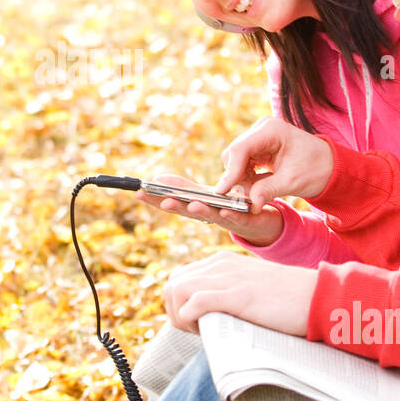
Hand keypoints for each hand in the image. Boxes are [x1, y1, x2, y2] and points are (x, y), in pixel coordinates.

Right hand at [135, 173, 285, 246]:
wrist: (261, 222)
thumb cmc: (228, 207)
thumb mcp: (204, 195)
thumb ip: (185, 188)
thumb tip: (160, 178)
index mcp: (197, 206)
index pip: (172, 201)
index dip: (155, 198)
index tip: (138, 191)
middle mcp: (209, 215)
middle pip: (187, 210)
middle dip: (173, 205)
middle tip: (159, 200)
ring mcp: (227, 219)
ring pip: (212, 215)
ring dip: (201, 211)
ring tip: (191, 204)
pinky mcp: (247, 220)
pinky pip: (239, 216)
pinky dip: (231, 213)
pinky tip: (224, 208)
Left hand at [164, 251, 317, 335]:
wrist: (317, 298)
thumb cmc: (288, 302)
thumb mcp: (251, 290)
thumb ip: (229, 295)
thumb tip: (208, 317)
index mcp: (222, 263)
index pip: (180, 280)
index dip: (181, 305)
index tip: (198, 324)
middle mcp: (220, 265)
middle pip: (173, 285)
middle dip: (176, 312)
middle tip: (197, 331)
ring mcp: (228, 278)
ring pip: (177, 291)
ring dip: (181, 316)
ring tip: (202, 331)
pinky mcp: (237, 294)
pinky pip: (194, 303)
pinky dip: (191, 319)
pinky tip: (206, 330)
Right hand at [214, 117, 335, 208]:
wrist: (330, 165)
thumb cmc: (316, 169)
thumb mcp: (292, 182)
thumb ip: (268, 191)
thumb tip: (251, 206)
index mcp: (271, 130)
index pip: (241, 149)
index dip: (230, 172)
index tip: (223, 192)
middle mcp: (262, 129)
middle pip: (234, 154)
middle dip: (237, 178)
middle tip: (246, 199)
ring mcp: (258, 136)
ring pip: (235, 160)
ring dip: (241, 179)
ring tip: (256, 194)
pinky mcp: (258, 146)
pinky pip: (242, 162)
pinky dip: (246, 177)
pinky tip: (257, 188)